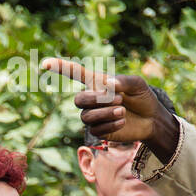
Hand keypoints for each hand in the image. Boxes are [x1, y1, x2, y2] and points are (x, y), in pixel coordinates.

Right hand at [40, 58, 175, 152]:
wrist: (151, 119)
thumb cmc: (143, 97)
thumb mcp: (137, 83)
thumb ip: (123, 81)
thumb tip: (107, 84)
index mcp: (97, 83)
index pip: (75, 74)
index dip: (60, 68)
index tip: (45, 64)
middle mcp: (92, 100)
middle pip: (78, 100)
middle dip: (95, 100)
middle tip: (118, 98)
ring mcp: (94, 116)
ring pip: (87, 117)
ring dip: (106, 113)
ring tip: (122, 110)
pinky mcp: (99, 131)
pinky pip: (96, 130)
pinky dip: (111, 124)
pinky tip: (122, 121)